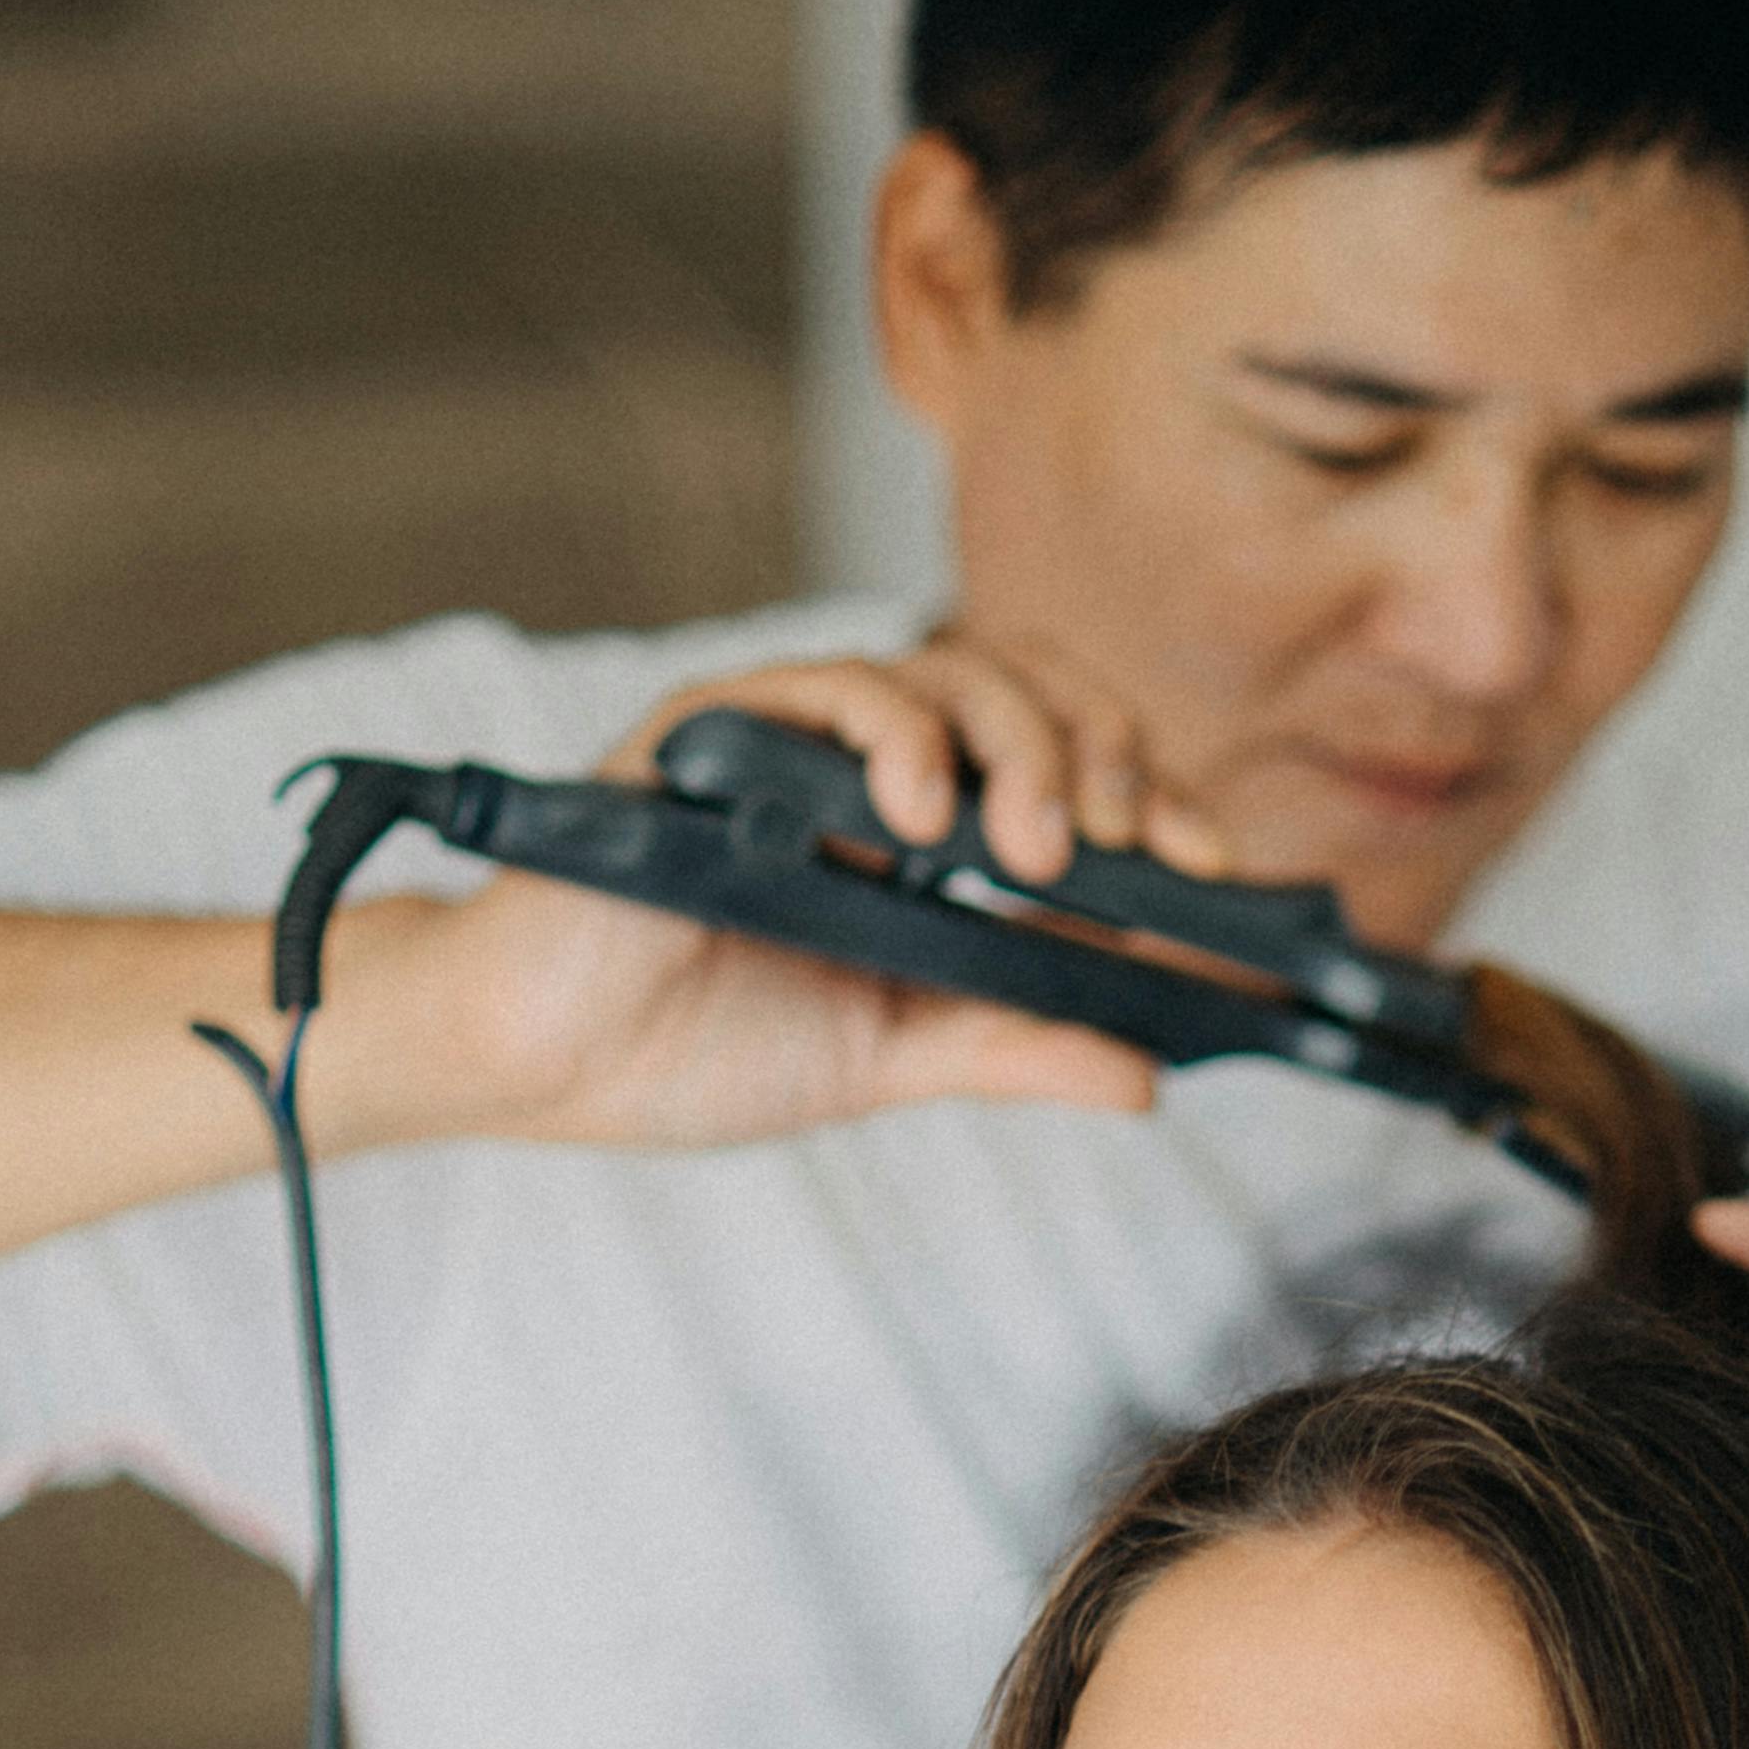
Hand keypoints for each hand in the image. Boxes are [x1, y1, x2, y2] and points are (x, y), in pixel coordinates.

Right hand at [347, 633, 1216, 1161]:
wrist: (538, 1061)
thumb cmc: (693, 1039)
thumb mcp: (890, 1054)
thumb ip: (1012, 1045)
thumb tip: (1147, 1075)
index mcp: (925, 832)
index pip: (1068, 766)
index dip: (1148, 797)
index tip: (1211, 870)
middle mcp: (871, 764)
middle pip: (1029, 694)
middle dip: (1101, 756)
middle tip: (1125, 850)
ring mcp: (793, 741)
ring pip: (944, 673)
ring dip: (1015, 747)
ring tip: (1032, 850)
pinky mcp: (709, 733)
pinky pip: (817, 688)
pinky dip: (886, 735)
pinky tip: (918, 814)